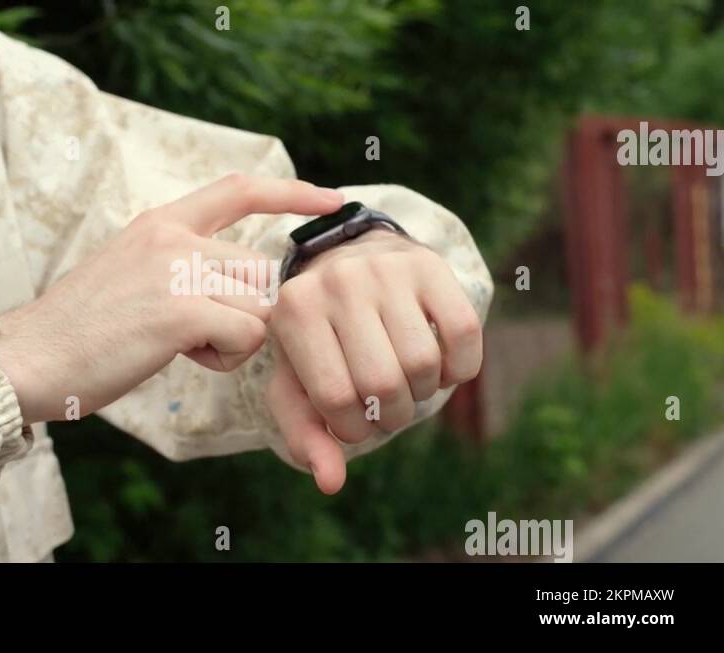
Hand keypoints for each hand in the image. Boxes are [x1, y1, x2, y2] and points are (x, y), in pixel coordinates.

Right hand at [0, 175, 343, 423]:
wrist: (29, 357)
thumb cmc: (83, 329)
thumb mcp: (134, 272)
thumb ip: (186, 264)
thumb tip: (246, 283)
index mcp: (162, 222)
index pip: (240, 189)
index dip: (293, 193)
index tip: (333, 200)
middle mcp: (173, 235)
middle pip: (263, 268)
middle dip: (249, 310)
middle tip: (201, 334)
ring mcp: (177, 269)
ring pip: (261, 304)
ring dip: (237, 336)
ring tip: (187, 345)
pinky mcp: (179, 310)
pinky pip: (246, 334)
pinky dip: (225, 357)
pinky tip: (182, 356)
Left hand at [266, 228, 482, 493]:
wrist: (349, 262)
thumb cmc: (321, 338)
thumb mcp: (298, 382)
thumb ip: (306, 434)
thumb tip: (331, 483)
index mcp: (296, 310)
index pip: (334, 397)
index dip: (351, 428)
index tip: (352, 422)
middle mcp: (338, 282)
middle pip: (383, 383)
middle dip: (391, 416)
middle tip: (385, 408)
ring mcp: (385, 268)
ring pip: (424, 363)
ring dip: (423, 394)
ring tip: (408, 385)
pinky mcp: (430, 266)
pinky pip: (464, 333)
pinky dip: (459, 368)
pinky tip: (441, 367)